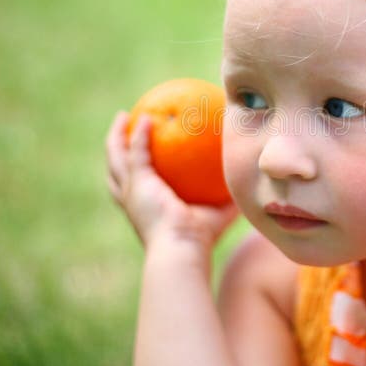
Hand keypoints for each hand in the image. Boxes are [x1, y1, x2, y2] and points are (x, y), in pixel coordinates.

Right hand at [105, 111, 238, 256]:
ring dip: (117, 136)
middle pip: (115, 171)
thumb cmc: (201, 239)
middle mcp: (133, 201)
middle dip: (116, 150)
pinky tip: (149, 117)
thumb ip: (230, 198)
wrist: (183, 249)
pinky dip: (141, 134)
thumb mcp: (219, 214)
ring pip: (116, 158)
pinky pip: (138, 151)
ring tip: (123, 116)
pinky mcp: (138, 183)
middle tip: (123, 130)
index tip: (140, 156)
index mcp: (147, 210)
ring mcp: (132, 192)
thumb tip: (250, 185)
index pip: (135, 188)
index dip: (134, 172)